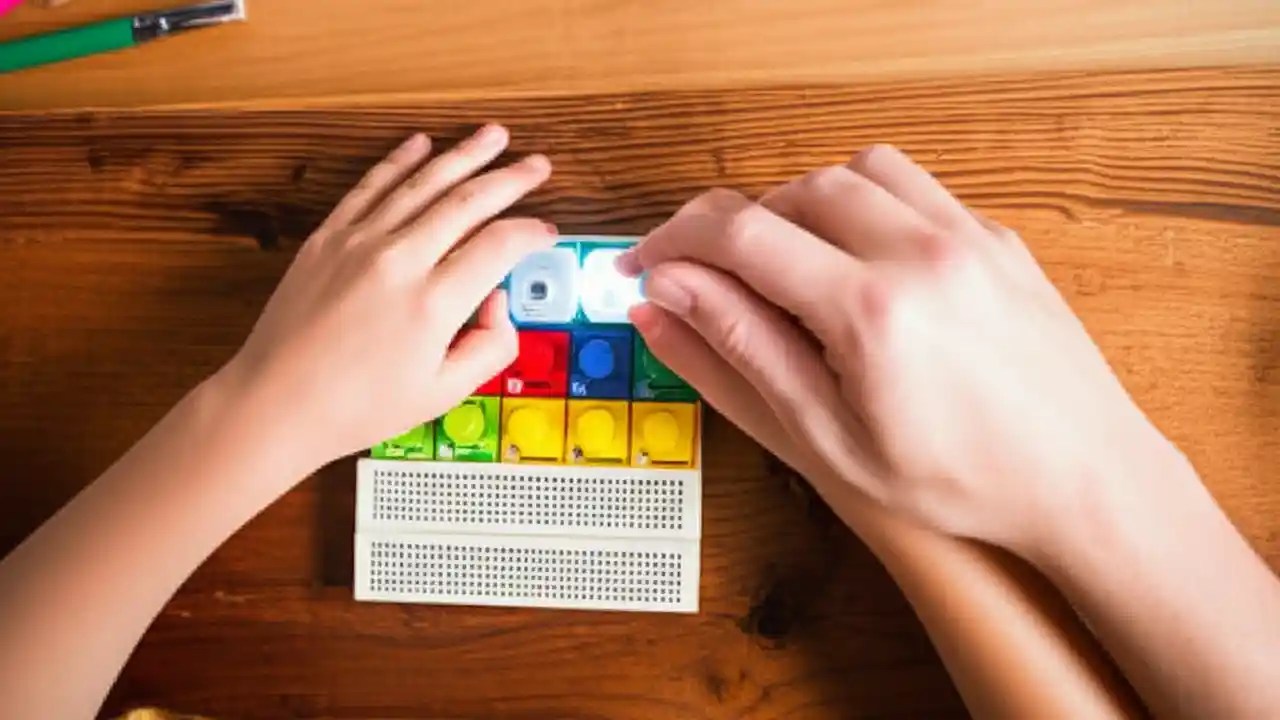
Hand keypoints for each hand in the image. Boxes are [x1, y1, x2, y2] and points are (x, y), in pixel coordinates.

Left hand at [222, 125, 554, 470]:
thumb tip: (498, 305)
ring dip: (463, 154)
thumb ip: (489, 347)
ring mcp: (359, 243)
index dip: (531, 233)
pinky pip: (371, 186)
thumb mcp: (444, 393)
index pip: (499, 245)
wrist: (275, 402)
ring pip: (423, 182)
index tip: (545, 232)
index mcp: (433, 303)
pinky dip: (398, 161)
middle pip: (468, 200)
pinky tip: (421, 144)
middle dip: (510, 178)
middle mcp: (399, 261)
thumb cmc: (356, 407)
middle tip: (538, 164)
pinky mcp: (327, 238)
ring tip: (493, 135)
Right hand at [619, 145, 1177, 553]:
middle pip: (791, 190)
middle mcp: (921, 252)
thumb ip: (741, 353)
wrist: (1084, 480)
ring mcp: (967, 235)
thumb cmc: (962, 483)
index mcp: (871, 309)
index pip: (741, 234)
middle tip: (710, 278)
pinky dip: (862, 204)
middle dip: (734, 227)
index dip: (675, 243)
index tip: (646, 266)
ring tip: (785, 267)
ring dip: (800, 204)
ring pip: (851, 170)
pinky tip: (857, 261)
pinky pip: (912, 185)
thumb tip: (666, 299)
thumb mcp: (827, 439)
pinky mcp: (996, 236)